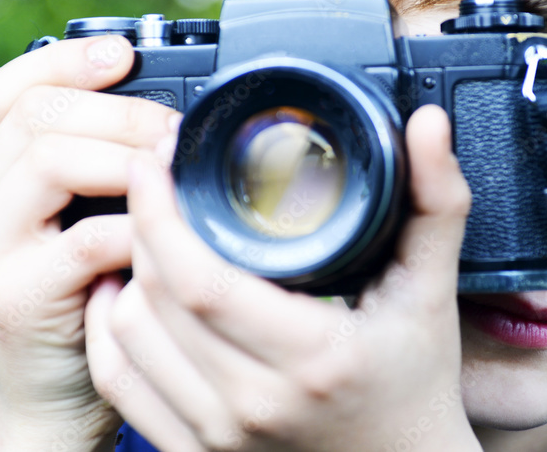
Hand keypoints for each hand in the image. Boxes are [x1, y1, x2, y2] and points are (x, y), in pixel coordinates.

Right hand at [0, 36, 179, 450]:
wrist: (56, 401)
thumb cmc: (88, 301)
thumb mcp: (83, 224)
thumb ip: (102, 173)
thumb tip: (168, 117)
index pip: (4, 91)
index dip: (64, 60)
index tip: (124, 52)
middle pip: (35, 115)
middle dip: (120, 109)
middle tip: (176, 129)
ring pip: (50, 159)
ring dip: (127, 155)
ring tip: (173, 170)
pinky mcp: (18, 297)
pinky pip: (85, 238)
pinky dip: (136, 227)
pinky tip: (164, 234)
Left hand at [85, 104, 481, 450]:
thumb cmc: (417, 386)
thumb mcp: (431, 291)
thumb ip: (436, 202)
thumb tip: (428, 124)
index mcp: (311, 356)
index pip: (200, 281)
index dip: (161, 213)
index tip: (157, 163)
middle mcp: (254, 403)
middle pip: (154, 300)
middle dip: (141, 226)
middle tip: (154, 182)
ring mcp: (218, 436)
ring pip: (128, 338)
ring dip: (126, 275)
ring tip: (146, 233)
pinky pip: (122, 385)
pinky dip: (110, 331)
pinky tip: (122, 295)